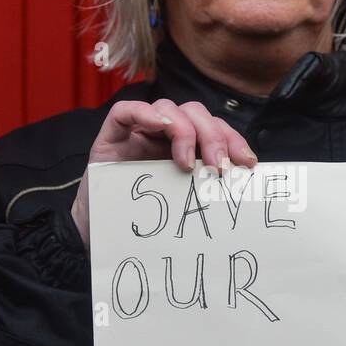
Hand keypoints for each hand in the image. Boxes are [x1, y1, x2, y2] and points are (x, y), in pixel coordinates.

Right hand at [70, 99, 256, 248]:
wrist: (98, 237)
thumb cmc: (144, 221)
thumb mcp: (182, 202)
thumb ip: (205, 186)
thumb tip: (243, 182)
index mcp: (185, 148)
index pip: (214, 129)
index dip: (233, 140)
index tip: (247, 163)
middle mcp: (163, 135)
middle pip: (195, 114)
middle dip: (214, 137)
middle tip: (218, 167)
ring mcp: (137, 133)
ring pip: (168, 107)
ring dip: (184, 130)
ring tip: (187, 163)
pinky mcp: (111, 137)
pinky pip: (126, 111)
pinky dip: (144, 113)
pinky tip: (159, 125)